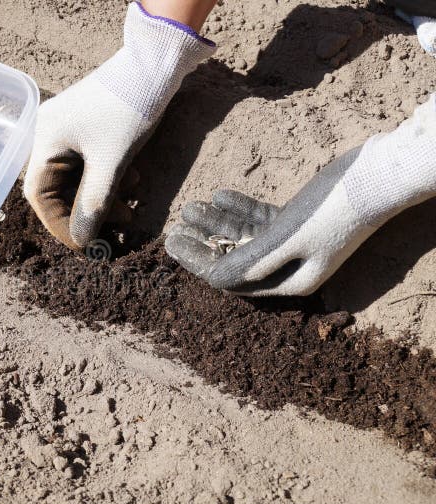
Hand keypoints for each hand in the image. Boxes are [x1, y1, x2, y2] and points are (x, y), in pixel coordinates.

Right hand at [24, 2, 213, 249]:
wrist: (155, 64)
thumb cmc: (129, 108)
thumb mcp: (113, 162)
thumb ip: (94, 203)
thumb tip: (82, 241)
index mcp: (45, 141)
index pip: (40, 196)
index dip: (60, 225)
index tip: (85, 245)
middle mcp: (49, 137)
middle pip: (58, 190)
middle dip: (88, 212)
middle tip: (116, 228)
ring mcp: (68, 133)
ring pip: (77, 180)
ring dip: (103, 199)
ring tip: (131, 207)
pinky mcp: (87, 131)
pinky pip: (90, 166)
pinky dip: (109, 181)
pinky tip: (133, 183)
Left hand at [165, 95, 435, 295]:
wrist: (380, 174)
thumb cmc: (333, 208)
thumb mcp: (286, 236)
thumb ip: (249, 260)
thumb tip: (213, 280)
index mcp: (291, 280)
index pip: (233, 279)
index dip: (200, 263)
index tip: (174, 245)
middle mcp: (292, 266)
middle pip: (235, 258)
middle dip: (203, 244)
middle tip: (172, 229)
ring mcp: (296, 242)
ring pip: (246, 235)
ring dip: (217, 222)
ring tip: (188, 208)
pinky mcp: (299, 219)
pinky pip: (261, 219)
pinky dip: (240, 208)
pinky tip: (218, 195)